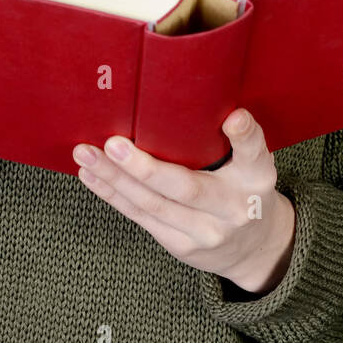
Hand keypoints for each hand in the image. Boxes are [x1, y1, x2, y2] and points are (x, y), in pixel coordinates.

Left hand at [73, 108, 296, 294]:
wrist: (255, 248)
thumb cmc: (244, 188)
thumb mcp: (252, 162)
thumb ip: (235, 138)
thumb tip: (189, 95)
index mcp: (257, 176)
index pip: (255, 151)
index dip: (245, 134)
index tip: (233, 118)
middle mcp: (234, 207)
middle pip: (186, 187)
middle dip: (145, 167)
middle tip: (113, 144)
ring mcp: (206, 231)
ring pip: (152, 204)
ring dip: (114, 178)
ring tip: (85, 154)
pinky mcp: (182, 246)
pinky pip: (141, 216)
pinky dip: (112, 194)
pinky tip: (91, 175)